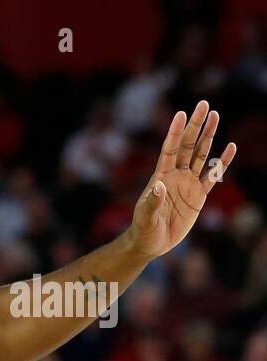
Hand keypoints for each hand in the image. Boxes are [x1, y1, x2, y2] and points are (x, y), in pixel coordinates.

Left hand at [126, 102, 236, 259]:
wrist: (152, 243)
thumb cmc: (143, 230)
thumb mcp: (145, 218)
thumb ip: (152, 202)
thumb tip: (160, 186)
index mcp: (161, 177)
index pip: (170, 149)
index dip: (176, 132)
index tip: (181, 114)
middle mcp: (176, 175)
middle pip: (188, 145)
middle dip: (196, 126)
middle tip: (204, 104)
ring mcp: (188, 183)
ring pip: (201, 155)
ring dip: (209, 136)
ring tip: (215, 115)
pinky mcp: (199, 195)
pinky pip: (213, 176)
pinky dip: (223, 162)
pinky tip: (231, 147)